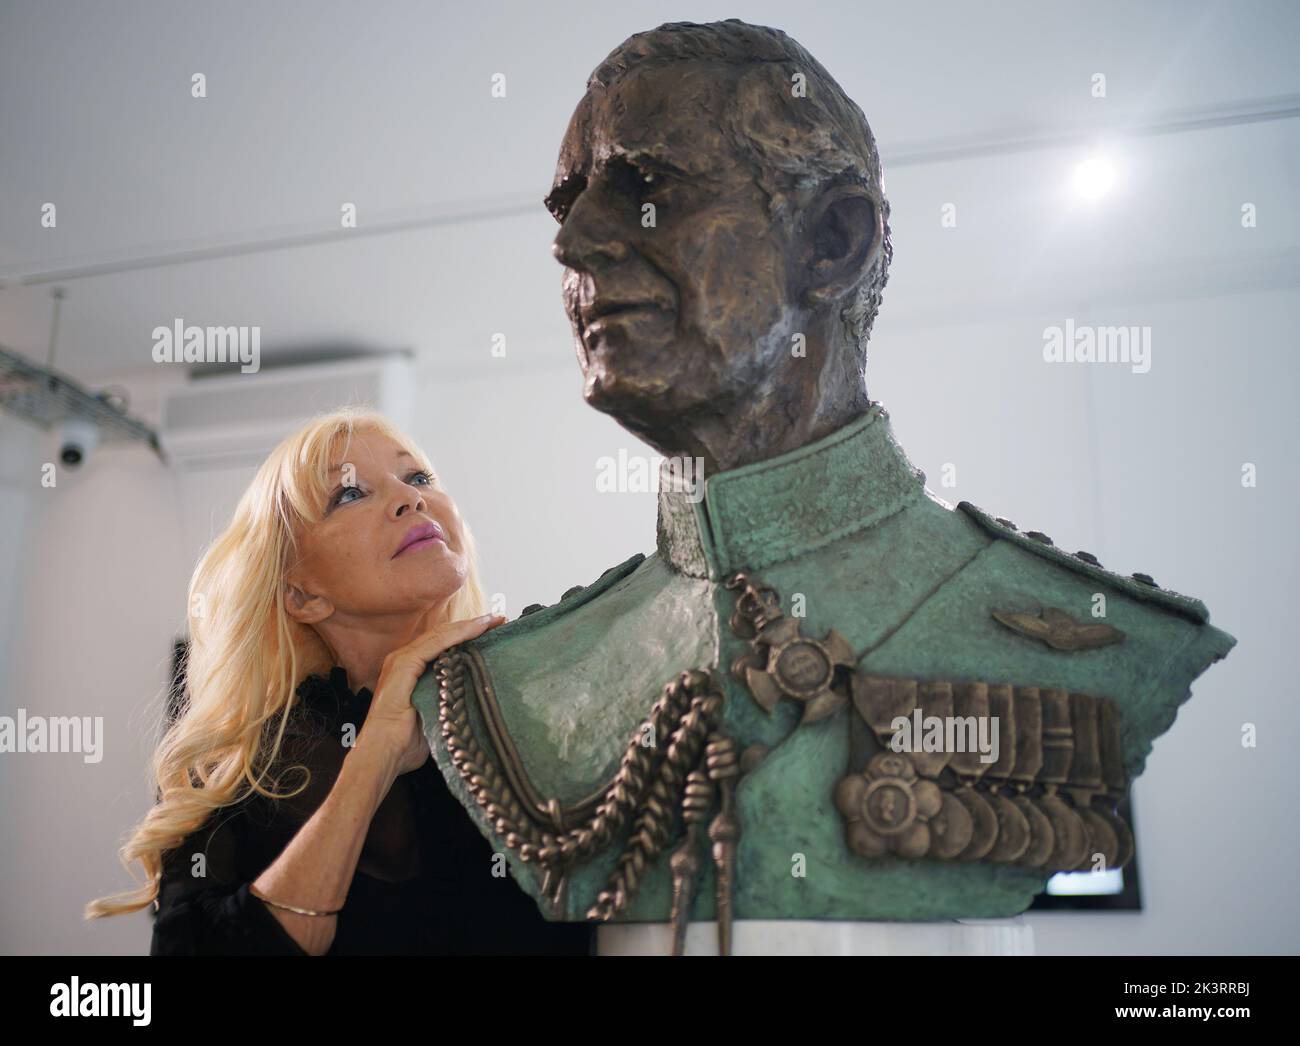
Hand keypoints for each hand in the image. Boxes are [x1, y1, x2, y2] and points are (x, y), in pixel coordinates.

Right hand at [358, 613, 505, 778]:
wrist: (384, 755)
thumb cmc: (407, 743)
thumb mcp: (437, 713)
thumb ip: (451, 698)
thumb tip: (479, 694)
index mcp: (412, 669)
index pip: (445, 644)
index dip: (470, 635)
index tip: (495, 630)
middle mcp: (405, 659)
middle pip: (445, 635)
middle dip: (474, 626)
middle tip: (501, 619)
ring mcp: (402, 660)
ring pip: (442, 635)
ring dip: (470, 626)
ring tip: (494, 620)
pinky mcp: (402, 664)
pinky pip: (435, 644)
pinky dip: (458, 634)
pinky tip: (478, 629)